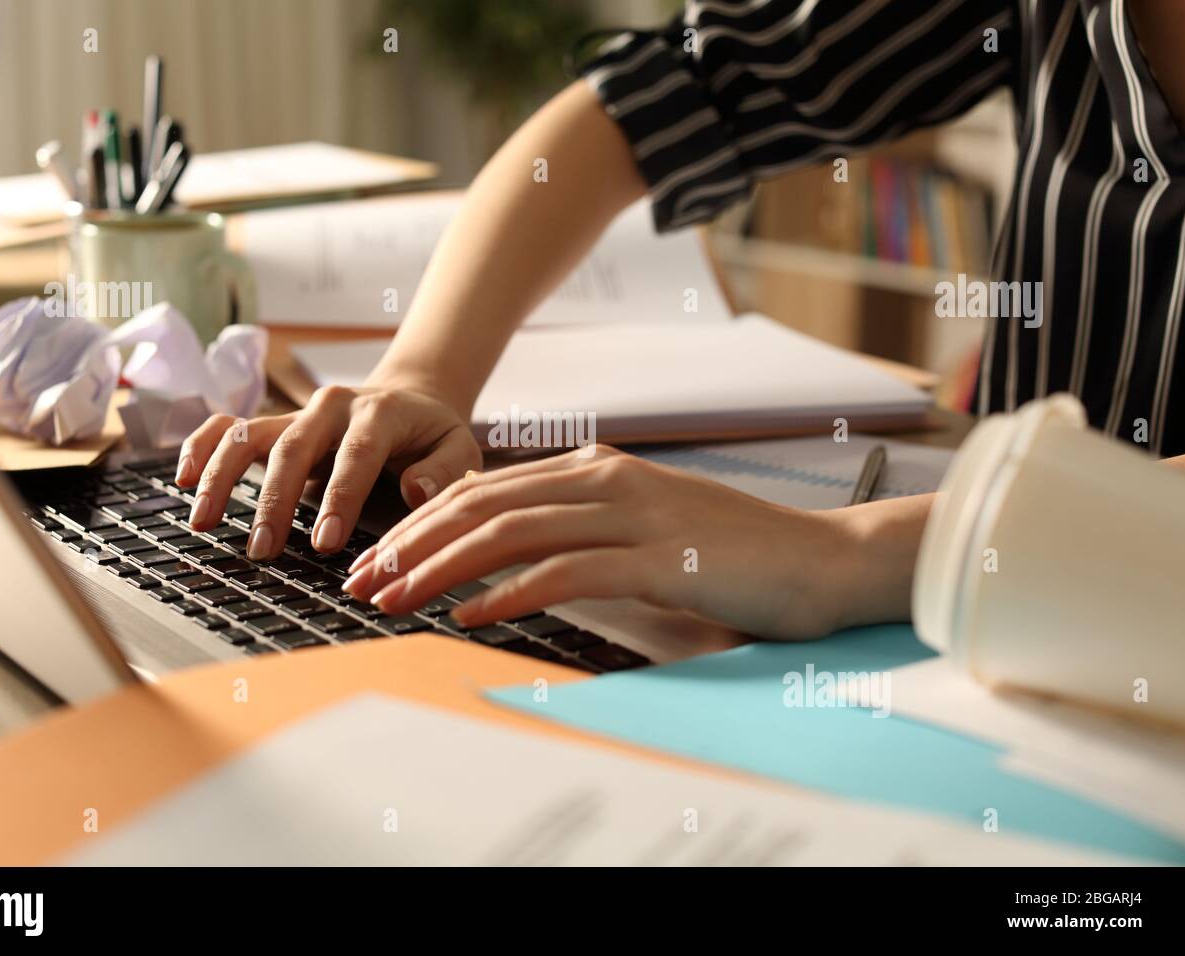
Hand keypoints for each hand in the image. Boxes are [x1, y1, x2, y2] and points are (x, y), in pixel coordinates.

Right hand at [175, 382, 480, 559]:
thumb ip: (445, 471)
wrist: (412, 399)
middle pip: (293, 447)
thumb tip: (414, 491)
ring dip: (220, 477)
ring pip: (249, 434)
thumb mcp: (460, 448)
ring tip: (201, 523)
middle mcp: (330, 407)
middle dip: (275, 500)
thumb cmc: (434, 435)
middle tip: (263, 550)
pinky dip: (201, 448)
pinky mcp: (275, 425)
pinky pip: (228, 427)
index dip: (339, 497)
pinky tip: (181, 480)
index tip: (326, 542)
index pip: (355, 454)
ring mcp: (296, 413)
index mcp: (379, 412)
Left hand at [340, 445, 868, 640]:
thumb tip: (509, 555)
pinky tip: (468, 614)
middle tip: (363, 579)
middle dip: (412, 542)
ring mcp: (634, 515)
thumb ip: (581, 529)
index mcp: (597, 469)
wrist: (821, 560)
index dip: (423, 522)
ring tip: (395, 598)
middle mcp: (607, 480)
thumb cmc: (731, 552)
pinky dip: (507, 591)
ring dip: (442, 568)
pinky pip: (565, 571)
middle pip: (483, 503)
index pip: (487, 489)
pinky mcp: (660, 559)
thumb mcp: (643, 528)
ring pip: (511, 532)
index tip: (379, 556)